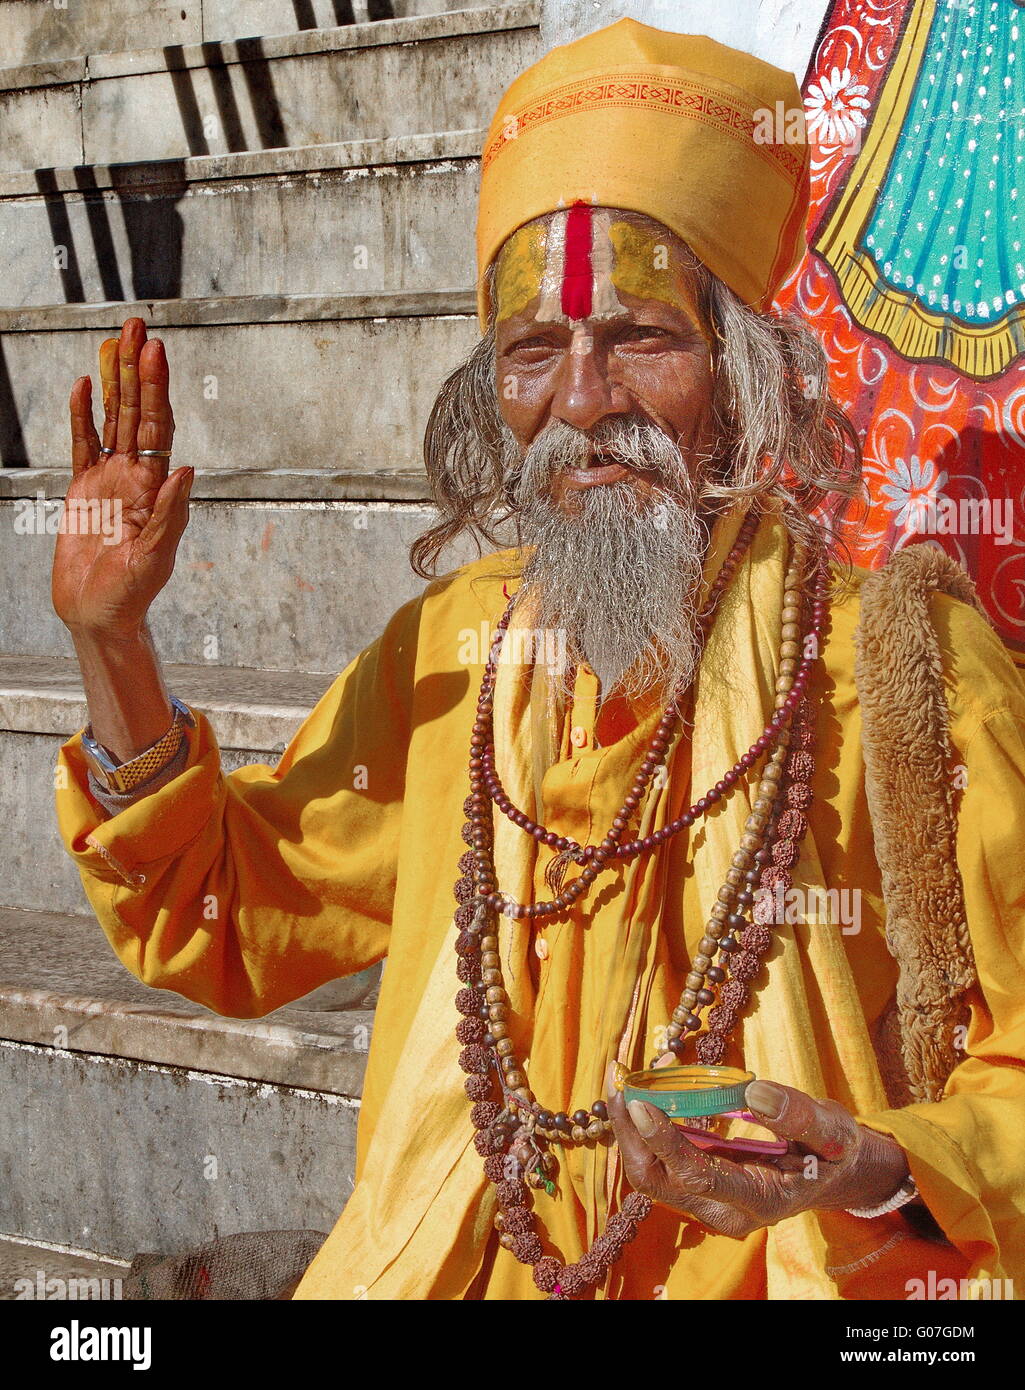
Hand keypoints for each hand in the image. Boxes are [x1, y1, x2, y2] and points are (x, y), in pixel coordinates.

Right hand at [52, 317, 191, 638]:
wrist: (99, 615)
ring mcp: (109, 480)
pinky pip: (82, 444)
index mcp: (155, 488)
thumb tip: (186, 469)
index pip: (158, 427)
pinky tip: (85, 385)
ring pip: (112, 419)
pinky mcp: (83, 490)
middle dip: (138, 369)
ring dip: (115, 380)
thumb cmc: (133, 593)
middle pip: (137, 411)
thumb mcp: (155, 557)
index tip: (156, 352)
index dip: (157, 389)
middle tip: (139, 326)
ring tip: (118, 340)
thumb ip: (169, 514)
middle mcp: (135, 476)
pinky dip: (82, 415)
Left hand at [607, 1067, 910, 1238]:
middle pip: (656, 1180)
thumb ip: (800, 1116)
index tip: (639, 1103)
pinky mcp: (697, 1186)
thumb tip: (753, 1093)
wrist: (832, 1175)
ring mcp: (706, 1202)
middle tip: (618, 1080)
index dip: (664, 1140)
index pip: (697, 1176)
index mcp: (758, 1200)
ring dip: (631, 1127)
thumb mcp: (834, 1132)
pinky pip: (659, 1160)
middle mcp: (722, 1211)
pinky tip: (649, 1088)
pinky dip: (646, 1125)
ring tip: (626, 1077)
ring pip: (649, 1172)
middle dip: (630, 1133)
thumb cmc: (834, 1152)